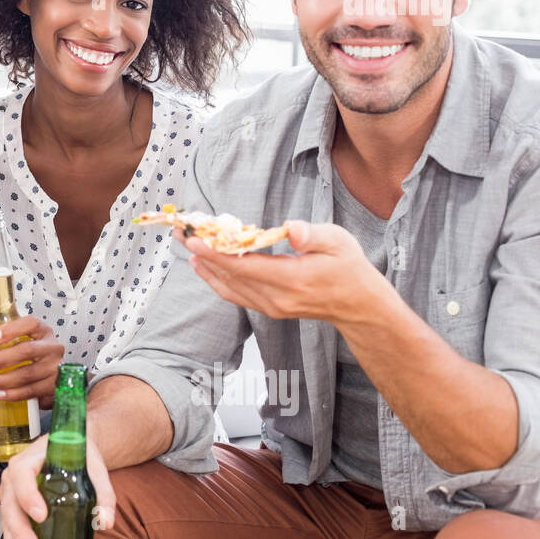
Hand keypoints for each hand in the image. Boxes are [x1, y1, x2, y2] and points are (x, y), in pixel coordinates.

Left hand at [0, 314, 63, 408]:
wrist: (47, 377)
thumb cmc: (23, 354)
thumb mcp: (5, 340)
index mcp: (41, 330)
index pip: (30, 323)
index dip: (11, 330)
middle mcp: (52, 346)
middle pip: (27, 350)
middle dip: (1, 360)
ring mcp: (55, 367)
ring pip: (29, 373)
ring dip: (4, 380)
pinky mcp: (54, 386)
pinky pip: (33, 391)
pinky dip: (14, 394)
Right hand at [0, 430, 115, 538]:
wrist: (69, 450)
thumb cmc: (76, 455)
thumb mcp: (93, 467)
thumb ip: (103, 493)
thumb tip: (105, 521)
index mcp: (29, 460)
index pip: (22, 475)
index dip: (28, 495)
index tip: (41, 515)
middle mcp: (14, 477)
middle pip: (11, 504)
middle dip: (20, 531)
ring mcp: (11, 494)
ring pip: (7, 520)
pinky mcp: (14, 509)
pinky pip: (9, 528)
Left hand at [179, 220, 390, 326]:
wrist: (359, 306)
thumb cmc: (349, 268)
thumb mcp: (340, 242)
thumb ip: (313, 235)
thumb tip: (291, 229)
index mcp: (294, 280)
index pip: (246, 267)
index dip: (217, 254)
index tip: (194, 240)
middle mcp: (278, 299)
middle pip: (231, 276)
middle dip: (202, 254)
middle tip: (180, 233)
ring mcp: (272, 307)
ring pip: (229, 287)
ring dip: (205, 266)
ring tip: (186, 244)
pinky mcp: (269, 309)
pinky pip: (235, 295)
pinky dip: (215, 279)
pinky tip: (202, 265)